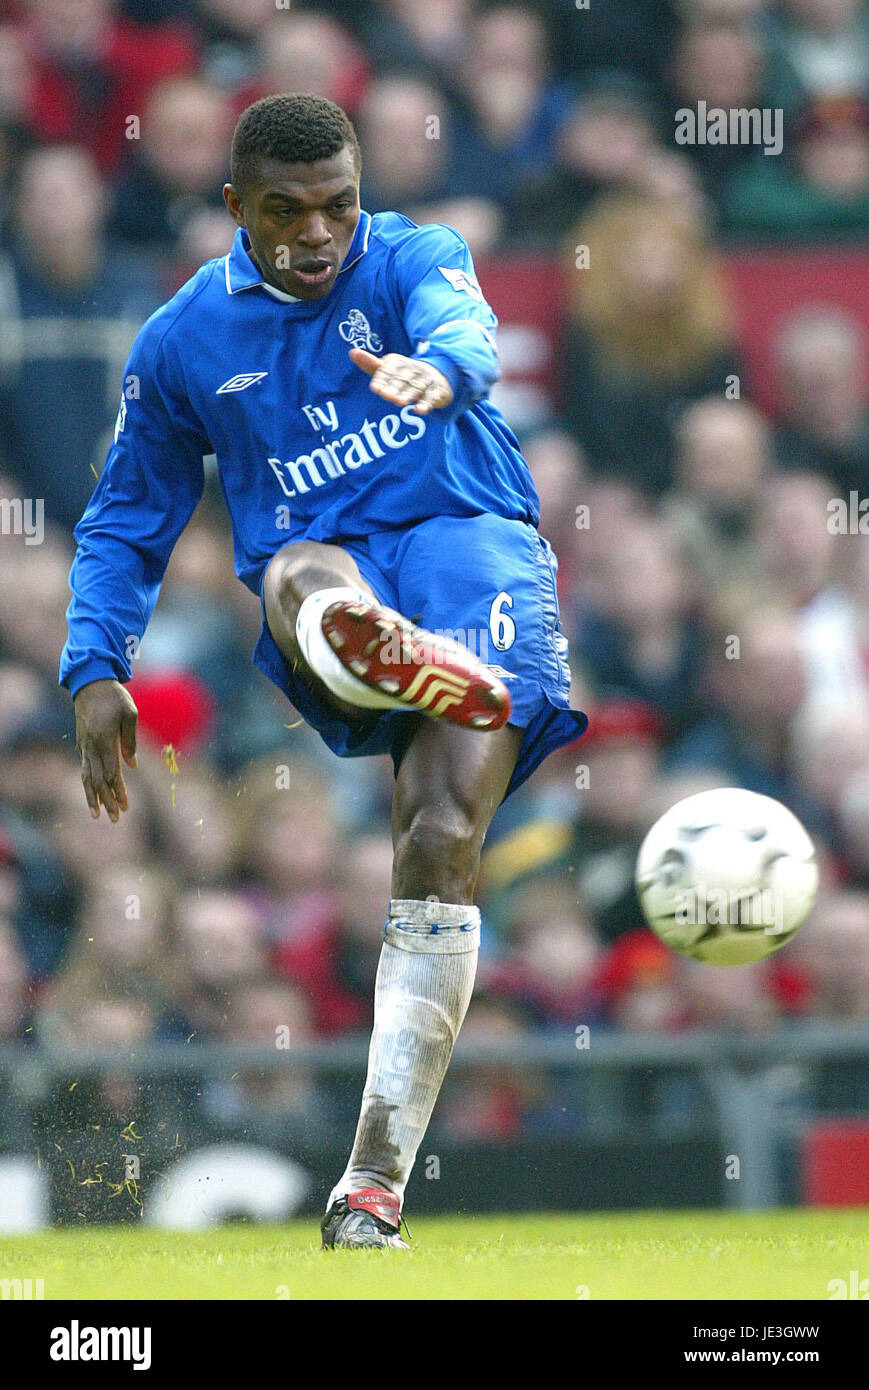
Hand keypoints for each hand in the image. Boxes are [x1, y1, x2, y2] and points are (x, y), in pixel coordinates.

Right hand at [74, 679, 137, 822]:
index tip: (125, 807)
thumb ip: (130, 740)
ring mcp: (84, 746)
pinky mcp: (82, 744)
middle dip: (107, 801)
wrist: (90, 682)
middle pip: (99, 780)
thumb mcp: (130, 714)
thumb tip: (132, 766)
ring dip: (93, 797)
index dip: (118, 792)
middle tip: (115, 819)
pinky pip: (84, 768)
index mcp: (104, 740)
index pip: (112, 773)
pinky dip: (87, 784)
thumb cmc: (114, 697)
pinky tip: (92, 795)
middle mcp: (91, 746)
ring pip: (87, 777)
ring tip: (97, 815)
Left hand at [350, 347, 453, 414]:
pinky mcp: (438, 391)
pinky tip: (419, 411)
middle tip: (385, 395)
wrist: (438, 377)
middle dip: (394, 387)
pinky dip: (426, 403)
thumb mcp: (389, 370)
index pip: (389, 370)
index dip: (382, 379)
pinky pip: (432, 397)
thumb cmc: (405, 376)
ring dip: (408, 395)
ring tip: (398, 402)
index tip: (375, 388)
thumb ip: (371, 365)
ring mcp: (426, 379)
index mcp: (399, 362)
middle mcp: (413, 369)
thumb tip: (352, 352)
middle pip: (402, 379)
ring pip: (416, 388)